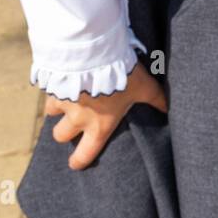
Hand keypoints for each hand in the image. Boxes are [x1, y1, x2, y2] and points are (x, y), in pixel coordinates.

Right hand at [44, 61, 168, 170]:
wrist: (96, 55)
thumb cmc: (122, 76)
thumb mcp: (144, 87)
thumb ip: (156, 99)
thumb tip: (168, 109)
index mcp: (99, 126)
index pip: (84, 154)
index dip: (79, 161)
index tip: (75, 162)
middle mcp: (78, 119)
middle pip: (61, 137)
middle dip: (65, 134)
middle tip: (71, 127)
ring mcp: (63, 103)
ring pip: (51, 116)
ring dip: (57, 111)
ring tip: (64, 104)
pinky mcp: (54, 85)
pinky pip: (48, 93)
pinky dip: (53, 90)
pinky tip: (59, 84)